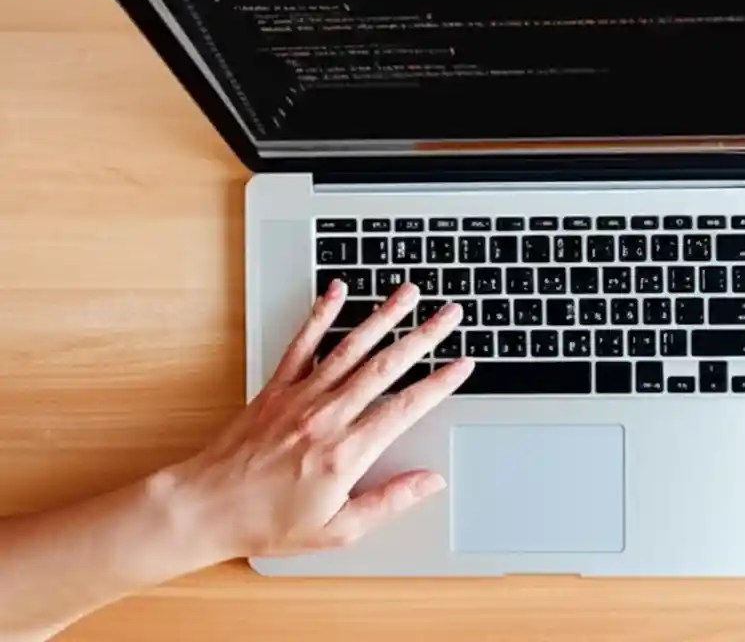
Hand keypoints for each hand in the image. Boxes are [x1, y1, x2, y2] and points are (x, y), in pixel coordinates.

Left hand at [161, 280, 473, 559]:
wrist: (204, 508)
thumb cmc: (266, 523)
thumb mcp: (337, 530)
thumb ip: (389, 502)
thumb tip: (430, 482)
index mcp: (346, 453)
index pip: (405, 408)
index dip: (438, 383)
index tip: (461, 364)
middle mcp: (326, 416)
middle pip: (385, 366)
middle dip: (422, 336)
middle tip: (448, 314)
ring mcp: (300, 397)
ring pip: (350, 347)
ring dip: (382, 316)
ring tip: (408, 293)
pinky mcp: (275, 388)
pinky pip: (302, 344)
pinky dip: (320, 315)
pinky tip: (337, 292)